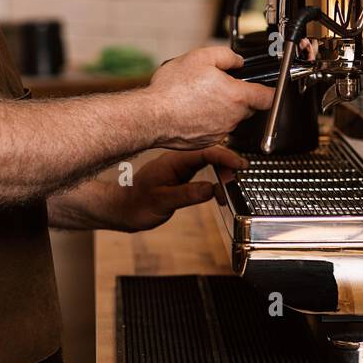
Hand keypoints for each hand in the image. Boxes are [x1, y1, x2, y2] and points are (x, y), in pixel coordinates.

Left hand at [109, 145, 246, 231]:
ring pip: (207, 163)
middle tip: (240, 177)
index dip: (225, 157)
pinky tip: (219, 191)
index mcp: (173, 162)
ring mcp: (179, 168)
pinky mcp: (180, 177)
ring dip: (222, 171)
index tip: (241, 165)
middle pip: (209, 154)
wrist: (121, 209)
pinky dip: (214, 180)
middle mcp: (177, 162)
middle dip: (228, 163)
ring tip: (232, 185)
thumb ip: (187, 194)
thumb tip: (212, 189)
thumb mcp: (163, 202)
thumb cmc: (136, 205)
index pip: (205, 154)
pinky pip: (202, 172)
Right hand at [146, 45, 274, 148]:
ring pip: (230, 117)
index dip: (271, 90)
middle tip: (217, 85)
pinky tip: (191, 110)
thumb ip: (226, 56)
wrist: (152, 116)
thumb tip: (236, 61)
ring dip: (221, 108)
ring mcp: (220, 132)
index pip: (270, 97)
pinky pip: (215, 128)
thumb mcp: (200, 57)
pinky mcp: (207, 141)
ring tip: (198, 97)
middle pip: (248, 106)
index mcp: (237, 96)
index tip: (267, 87)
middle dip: (238, 96)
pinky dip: (208, 120)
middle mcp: (232, 118)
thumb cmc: (172, 90)